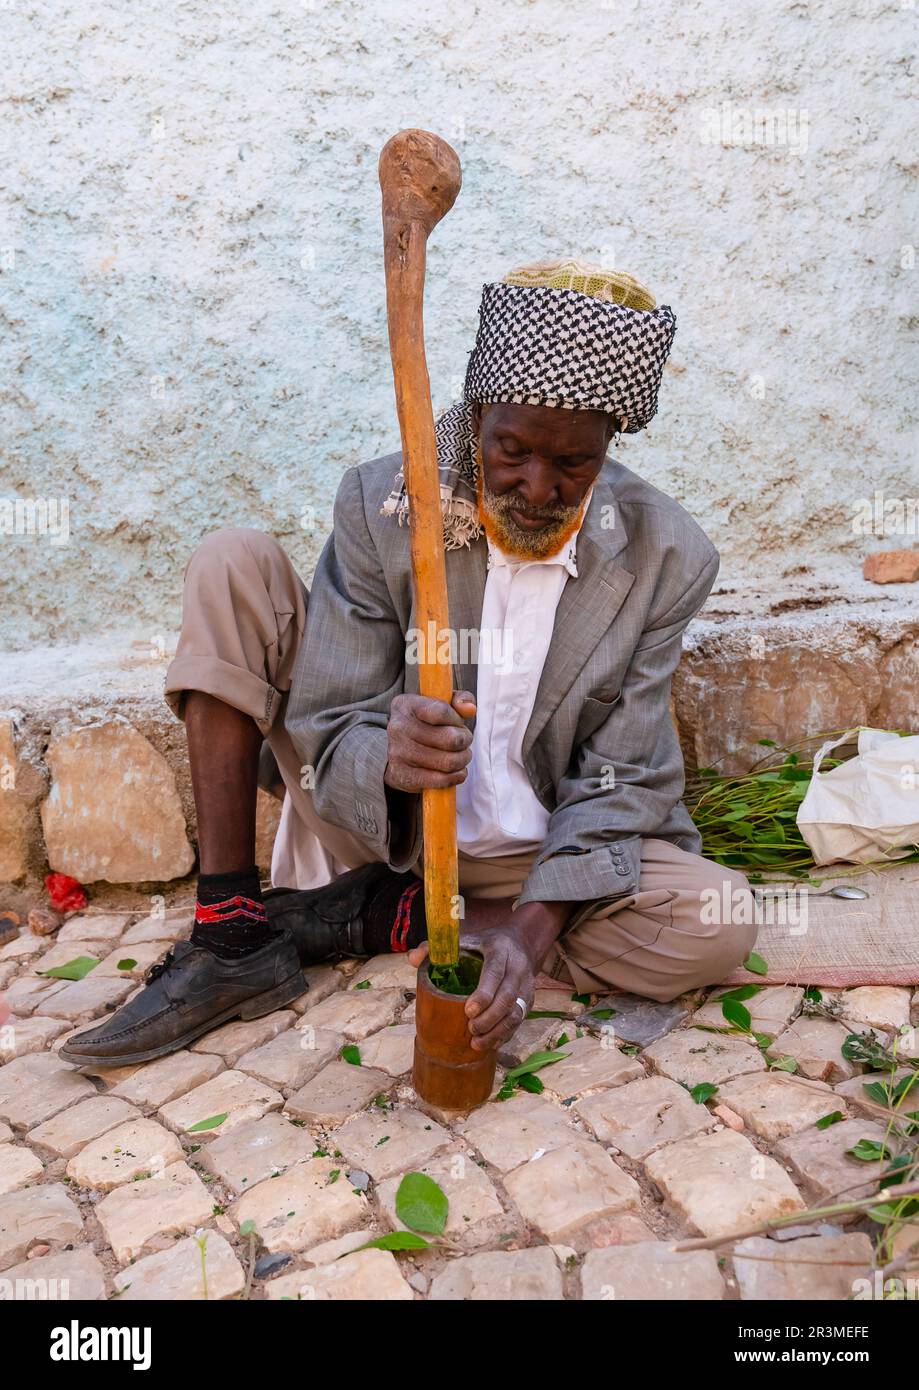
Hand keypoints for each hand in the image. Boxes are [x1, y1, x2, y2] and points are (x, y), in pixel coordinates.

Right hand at [384, 690, 476, 793]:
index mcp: (406, 704)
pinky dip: (455, 777)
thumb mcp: (441, 704)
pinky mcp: (401, 775)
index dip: (457, 720)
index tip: (457, 723)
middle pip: (450, 739)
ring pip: (448, 762)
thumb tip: (470, 709)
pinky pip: (439, 780)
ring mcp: (397, 753)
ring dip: (462, 760)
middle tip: (464, 742)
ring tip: (460, 756)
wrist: (400, 749)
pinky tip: (456, 772)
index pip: (442, 711)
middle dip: (464, 742)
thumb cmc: (427, 723)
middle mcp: (398, 727)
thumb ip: (460, 700)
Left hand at [409, 923, 537, 1051]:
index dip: (484, 994)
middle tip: (470, 1029)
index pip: (495, 973)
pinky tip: (489, 1044)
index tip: (468, 1011)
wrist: (521, 943)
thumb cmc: (485, 944)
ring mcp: (525, 987)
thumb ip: (437, 948)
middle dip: (489, 1018)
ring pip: (516, 1013)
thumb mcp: (465, 939)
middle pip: (507, 997)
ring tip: (476, 1044)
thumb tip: (413, 959)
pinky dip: (504, 1035)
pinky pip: (519, 1022)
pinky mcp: (528, 1001)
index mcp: (499, 951)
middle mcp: (516, 968)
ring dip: (497, 1032)